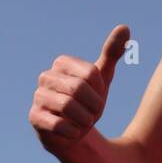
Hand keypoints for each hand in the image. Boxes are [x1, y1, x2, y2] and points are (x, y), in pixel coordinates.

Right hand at [29, 25, 129, 151]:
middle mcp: (46, 76)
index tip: (95, 98)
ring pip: (69, 107)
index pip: (91, 74)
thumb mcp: (102, 80)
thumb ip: (111, 54)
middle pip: (79, 89)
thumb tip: (125, 27)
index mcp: (62, 63)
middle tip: (90, 114)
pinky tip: (71, 133)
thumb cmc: (87, 104)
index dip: (99, 92)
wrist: (74, 135)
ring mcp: (38, 96)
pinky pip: (60, 125)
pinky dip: (73, 132)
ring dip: (84, 121)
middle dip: (93, 107)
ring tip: (81, 123)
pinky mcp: (35, 118)